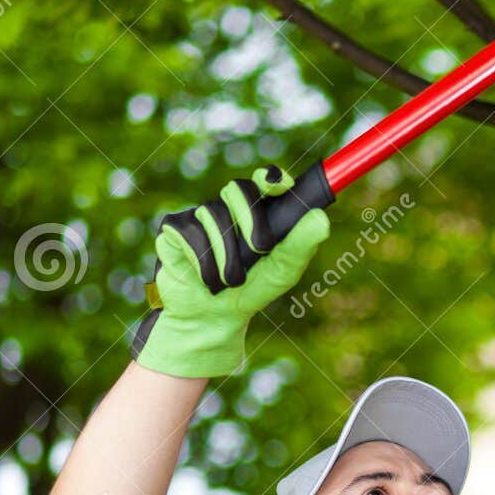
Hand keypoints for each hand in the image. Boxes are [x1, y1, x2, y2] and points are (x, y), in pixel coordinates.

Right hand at [131, 165, 330, 378]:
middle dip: (252, 219)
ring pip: (213, 213)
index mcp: (257, 211)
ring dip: (228, 254)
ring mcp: (199, 216)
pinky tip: (208, 278)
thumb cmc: (251, 290)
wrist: (212, 318)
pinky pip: (189, 231)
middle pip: (238, 188)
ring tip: (232, 281)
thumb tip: (321, 219)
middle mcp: (227, 207)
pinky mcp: (173, 230)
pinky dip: (203, 260)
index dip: (271, 176)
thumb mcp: (282, 273)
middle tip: (261, 249)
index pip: (264, 180)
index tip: (281, 185)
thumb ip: (300, 247)